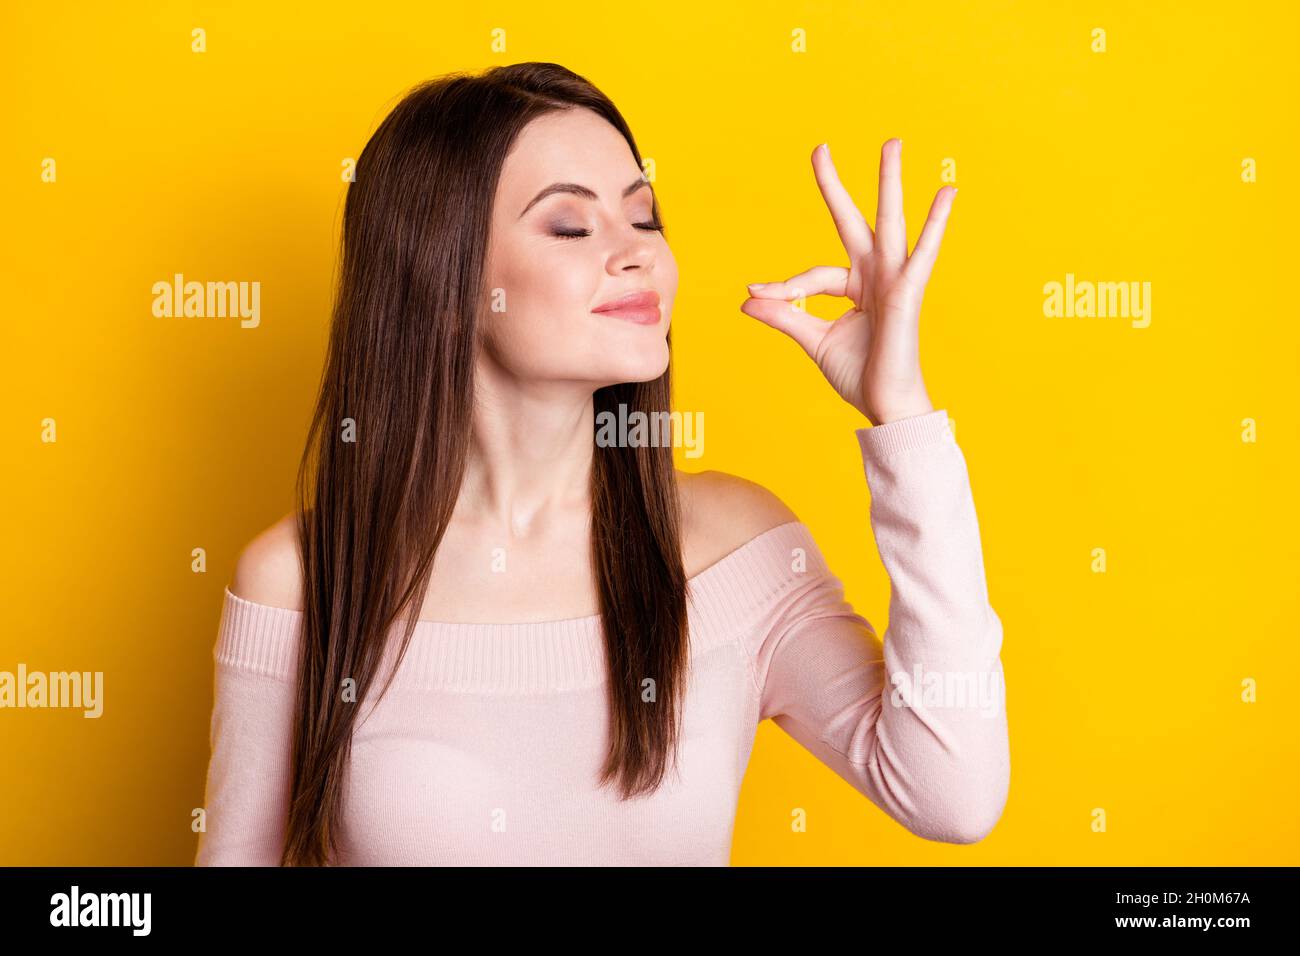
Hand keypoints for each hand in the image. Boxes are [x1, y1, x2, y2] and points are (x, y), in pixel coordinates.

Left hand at [740, 139, 955, 425]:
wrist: (884, 404)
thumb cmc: (859, 374)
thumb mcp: (813, 339)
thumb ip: (784, 314)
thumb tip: (746, 299)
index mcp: (854, 286)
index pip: (813, 275)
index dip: (783, 287)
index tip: (755, 294)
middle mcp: (875, 275)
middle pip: (852, 221)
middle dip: (835, 187)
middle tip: (819, 148)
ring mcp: (894, 279)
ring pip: (888, 222)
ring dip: (889, 182)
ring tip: (892, 143)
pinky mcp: (909, 292)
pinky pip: (924, 252)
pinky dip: (936, 223)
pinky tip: (948, 193)